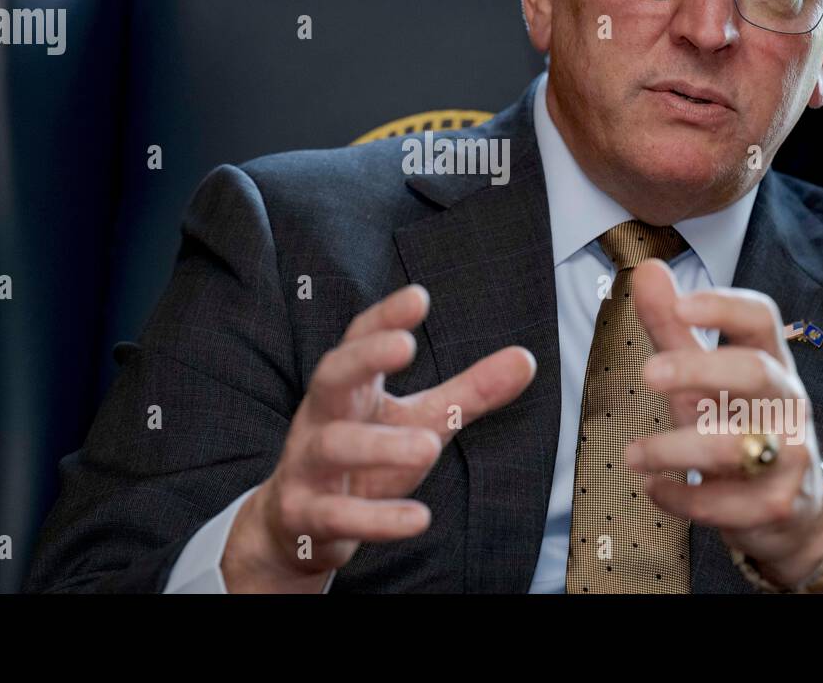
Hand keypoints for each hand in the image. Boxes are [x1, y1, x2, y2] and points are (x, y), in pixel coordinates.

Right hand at [221, 283, 536, 591]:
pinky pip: (338, 515)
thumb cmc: (365, 459)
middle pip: (331, 376)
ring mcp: (308, 465)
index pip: (358, 340)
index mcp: (350, 388)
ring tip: (429, 447)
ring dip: (381, 445)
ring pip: (335, 446)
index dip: (384, 317)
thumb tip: (526, 359)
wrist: (295, 526)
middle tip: (406, 344)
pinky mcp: (306, 515)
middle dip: (364, 357)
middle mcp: (321, 417)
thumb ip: (469, 392)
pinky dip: (378, 518)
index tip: (418, 296)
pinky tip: (419, 519)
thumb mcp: (419, 420)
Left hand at [624, 260, 822, 590]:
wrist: (788, 511)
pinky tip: (654, 489)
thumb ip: (672, 328)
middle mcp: (788, 403)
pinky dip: (682, 499)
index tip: (682, 304)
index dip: (724, 305)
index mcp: (771, 362)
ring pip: (736, 446)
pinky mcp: (778, 505)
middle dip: (699, 369)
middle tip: (648, 373)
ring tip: (633, 455)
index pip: (762, 318)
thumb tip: (646, 269)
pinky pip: (726, 504)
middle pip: (755, 372)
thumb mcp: (703, 378)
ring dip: (674, 449)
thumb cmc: (738, 427)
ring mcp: (790, 456)